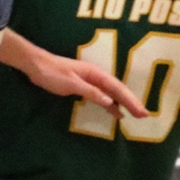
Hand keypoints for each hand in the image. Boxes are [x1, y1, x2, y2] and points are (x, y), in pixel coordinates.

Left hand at [18, 48, 147, 118]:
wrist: (35, 64)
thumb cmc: (52, 73)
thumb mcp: (71, 84)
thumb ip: (92, 93)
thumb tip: (110, 103)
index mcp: (96, 74)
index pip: (118, 89)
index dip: (131, 100)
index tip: (142, 112)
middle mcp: (97, 77)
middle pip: (119, 91)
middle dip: (132, 103)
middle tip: (144, 115)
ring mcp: (92, 81)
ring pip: (113, 94)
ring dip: (124, 104)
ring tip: (136, 115)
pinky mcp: (85, 86)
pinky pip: (104, 96)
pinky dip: (112, 105)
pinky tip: (116, 112)